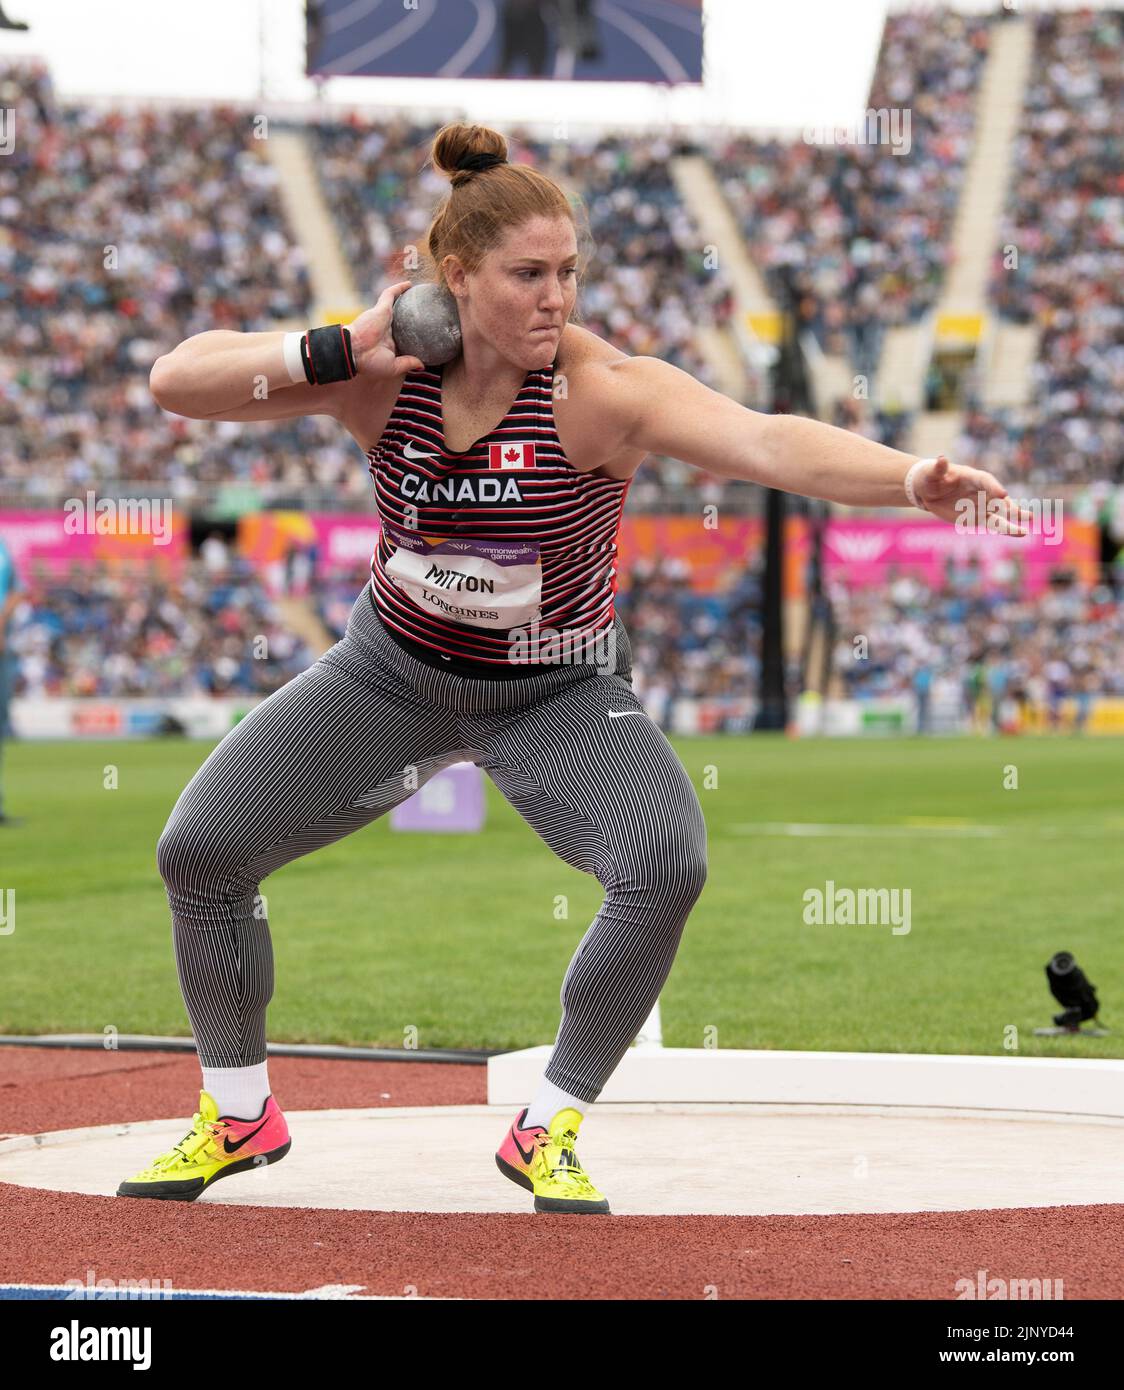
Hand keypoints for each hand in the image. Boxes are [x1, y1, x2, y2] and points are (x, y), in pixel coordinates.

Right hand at [347, 282, 425, 381]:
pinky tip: (409, 284)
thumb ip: (408, 363)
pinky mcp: (381, 309)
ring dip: (406, 298)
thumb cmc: (370, 362)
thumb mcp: (393, 367)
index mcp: (390, 343)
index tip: (426, 335)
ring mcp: (384, 318)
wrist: (355, 351)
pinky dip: (399, 288)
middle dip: (411, 315)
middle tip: (426, 312)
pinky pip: (390, 295)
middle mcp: (388, 330)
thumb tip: (422, 365)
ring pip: (397, 305)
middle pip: (402, 320)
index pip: (404, 337)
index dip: (413, 335)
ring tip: (419, 295)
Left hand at [913, 455, 1031, 535]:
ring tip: (1027, 524)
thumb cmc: (930, 477)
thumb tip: (941, 459)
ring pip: (1000, 513)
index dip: (994, 487)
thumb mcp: (931, 472)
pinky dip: (1006, 527)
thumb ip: (938, 468)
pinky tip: (1020, 532)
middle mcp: (982, 491)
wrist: (928, 490)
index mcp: (972, 477)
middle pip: (998, 498)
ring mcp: (982, 504)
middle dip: (1008, 506)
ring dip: (1013, 519)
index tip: (1002, 495)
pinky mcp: (978, 517)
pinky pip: (994, 523)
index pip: (986, 481)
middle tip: (1020, 513)